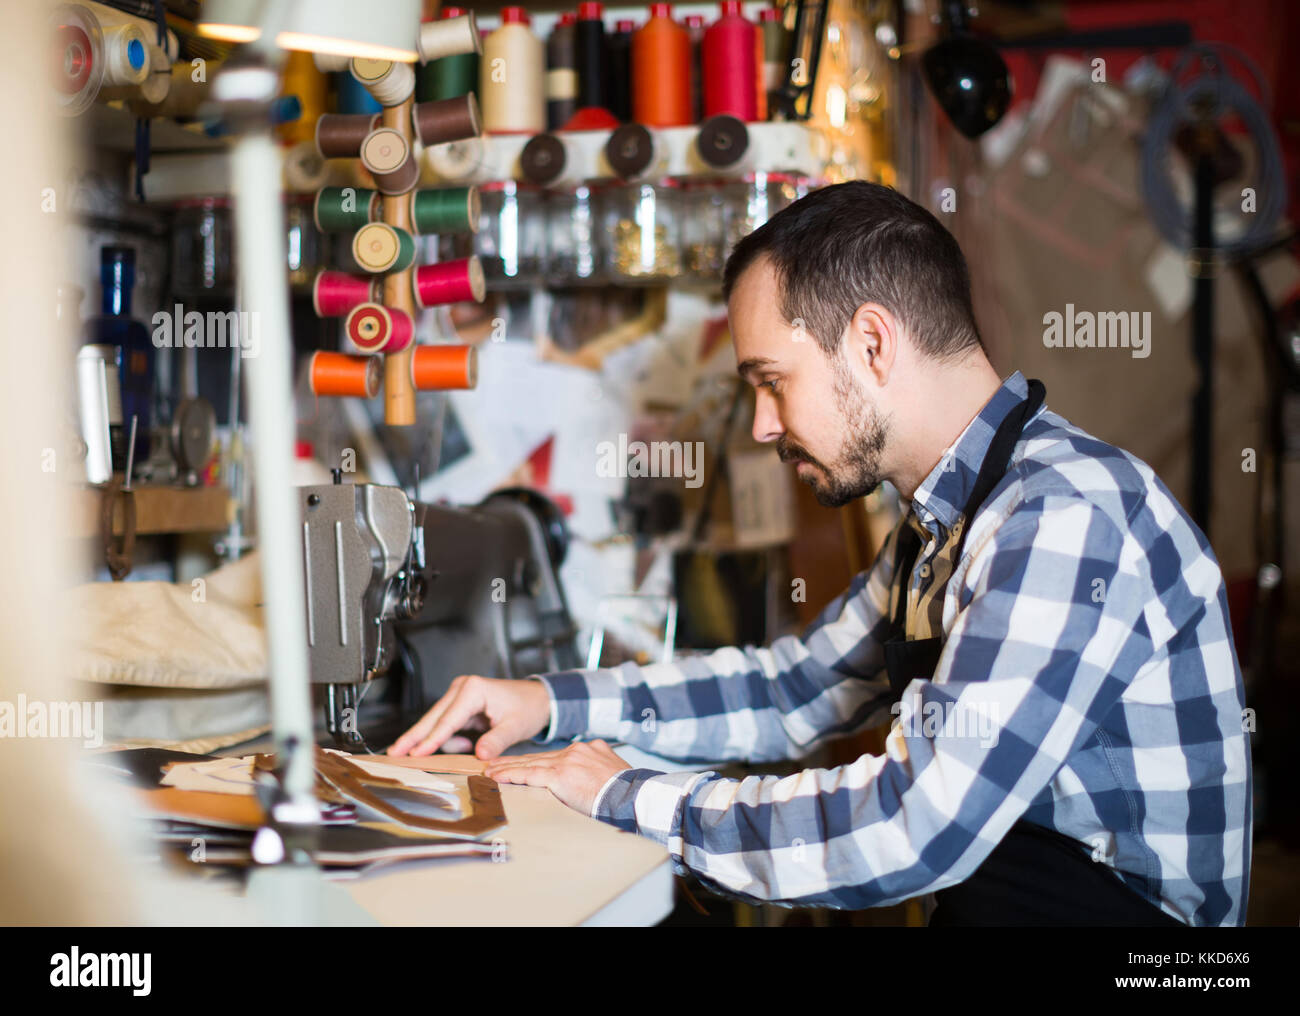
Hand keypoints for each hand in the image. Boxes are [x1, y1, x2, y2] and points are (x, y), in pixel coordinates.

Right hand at [388, 675, 550, 758]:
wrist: (538, 699)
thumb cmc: (528, 708)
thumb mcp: (515, 726)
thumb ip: (497, 740)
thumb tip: (480, 754)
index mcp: (473, 689)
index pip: (448, 719)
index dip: (432, 738)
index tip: (415, 752)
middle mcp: (461, 689)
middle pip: (432, 719)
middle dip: (414, 737)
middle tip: (393, 753)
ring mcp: (458, 697)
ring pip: (436, 724)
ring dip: (440, 742)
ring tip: (467, 747)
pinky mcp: (459, 706)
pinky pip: (446, 727)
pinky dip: (450, 739)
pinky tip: (467, 743)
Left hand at [483, 740, 631, 815]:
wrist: (632, 796)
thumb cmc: (626, 793)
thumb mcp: (613, 775)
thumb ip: (596, 772)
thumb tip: (588, 783)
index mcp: (590, 749)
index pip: (555, 756)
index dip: (535, 760)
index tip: (521, 763)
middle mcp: (577, 750)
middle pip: (539, 757)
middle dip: (515, 761)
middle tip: (495, 764)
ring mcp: (567, 760)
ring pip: (530, 763)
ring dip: (507, 768)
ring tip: (490, 771)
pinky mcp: (559, 774)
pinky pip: (529, 774)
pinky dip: (511, 775)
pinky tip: (497, 776)